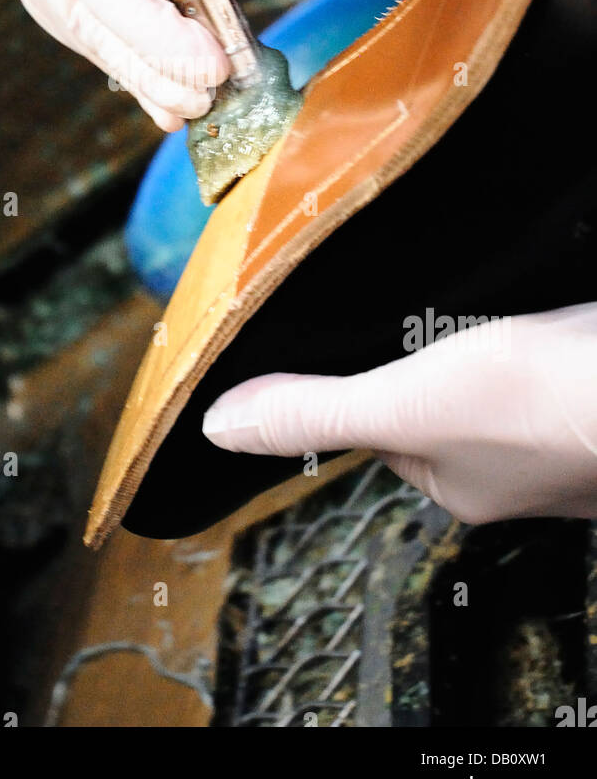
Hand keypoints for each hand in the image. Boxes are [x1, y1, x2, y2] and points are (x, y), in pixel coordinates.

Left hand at [202, 302, 596, 522]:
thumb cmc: (542, 404)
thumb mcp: (402, 401)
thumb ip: (314, 411)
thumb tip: (218, 430)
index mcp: (452, 482)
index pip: (379, 428)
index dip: (360, 378)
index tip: (351, 332)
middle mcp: (506, 466)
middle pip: (437, 396)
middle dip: (426, 347)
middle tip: (424, 303)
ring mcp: (556, 431)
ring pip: (493, 372)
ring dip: (483, 332)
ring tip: (479, 296)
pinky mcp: (590, 384)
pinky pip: (544, 352)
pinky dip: (535, 325)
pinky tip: (539, 302)